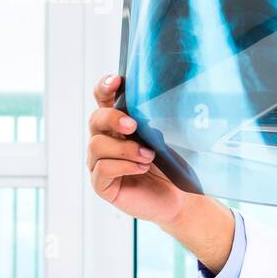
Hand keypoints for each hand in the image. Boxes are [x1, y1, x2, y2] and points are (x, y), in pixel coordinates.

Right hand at [87, 74, 183, 224]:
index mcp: (119, 124)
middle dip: (113, 118)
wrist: (180, 196)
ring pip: (97, 145)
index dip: (105, 87)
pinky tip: (141, 168)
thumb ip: (152, 119)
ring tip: (148, 156)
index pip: (104, 100)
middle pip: (95, 120)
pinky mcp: (103, 184)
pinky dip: (123, 166)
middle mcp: (105, 141)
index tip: (116, 81)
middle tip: (133, 125)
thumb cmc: (171, 165)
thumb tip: (152, 98)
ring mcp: (100, 162)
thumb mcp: (165, 137)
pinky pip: (102, 169)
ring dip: (125, 149)